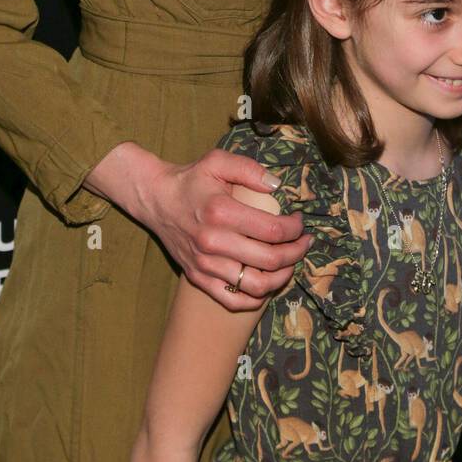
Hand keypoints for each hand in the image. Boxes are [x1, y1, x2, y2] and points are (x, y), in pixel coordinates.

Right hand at [129, 147, 313, 311]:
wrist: (157, 199)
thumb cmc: (191, 179)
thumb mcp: (218, 161)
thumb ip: (249, 169)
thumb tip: (277, 185)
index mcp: (221, 211)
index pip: (272, 229)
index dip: (294, 229)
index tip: (300, 222)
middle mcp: (212, 241)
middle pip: (269, 259)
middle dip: (296, 252)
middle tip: (304, 243)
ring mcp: (205, 263)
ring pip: (255, 285)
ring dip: (281, 277)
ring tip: (290, 264)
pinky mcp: (198, 277)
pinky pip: (233, 299)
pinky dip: (256, 298)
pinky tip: (267, 282)